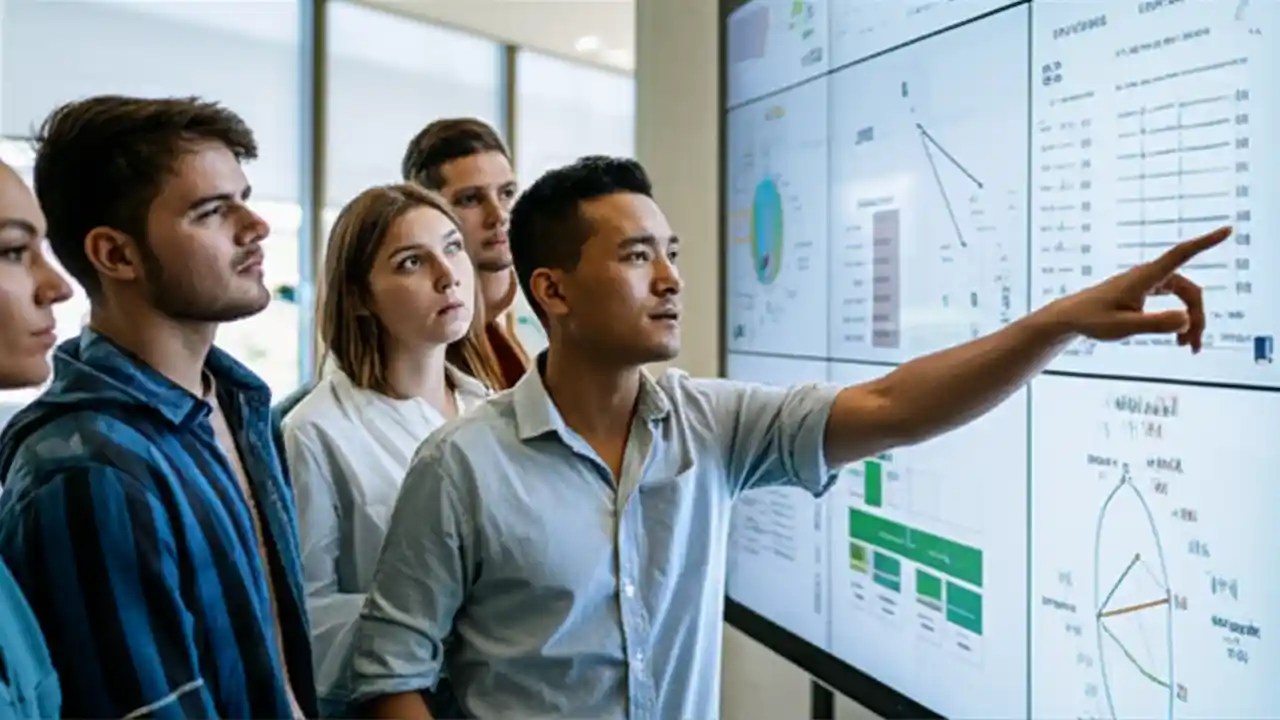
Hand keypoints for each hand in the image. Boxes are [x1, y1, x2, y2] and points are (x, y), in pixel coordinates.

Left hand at [1044, 226, 1231, 352]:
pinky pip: (1173, 300)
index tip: (1228, 229)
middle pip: (1189, 290)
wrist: (1070, 317)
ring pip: (1183, 297)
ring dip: (1189, 321)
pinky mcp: (1145, 291)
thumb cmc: (1092, 319)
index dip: (1205, 242)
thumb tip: (1185, 319)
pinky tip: (1177, 337)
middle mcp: (1149, 276)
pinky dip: (1179, 318)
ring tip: (1187, 347)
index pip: (1181, 254)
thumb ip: (1154, 323)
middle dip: (1197, 317)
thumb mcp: (1122, 327)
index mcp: (1144, 278)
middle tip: (1193, 347)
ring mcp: (1148, 283)